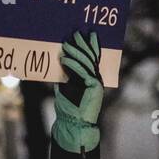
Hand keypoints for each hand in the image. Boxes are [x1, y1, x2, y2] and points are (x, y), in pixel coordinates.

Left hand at [52, 31, 104, 154]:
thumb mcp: (65, 88)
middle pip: (90, 57)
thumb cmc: (68, 108)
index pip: (91, 59)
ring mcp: (96, 82)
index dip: (88, 46)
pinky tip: (64, 59)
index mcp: (91, 78)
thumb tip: (62, 62)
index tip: (83, 36)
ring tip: (66, 44)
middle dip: (83, 44)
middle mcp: (96, 78)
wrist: (75, 124)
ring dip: (76, 52)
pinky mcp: (95, 86)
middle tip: (76, 34)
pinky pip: (83, 72)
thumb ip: (67, 76)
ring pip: (86, 62)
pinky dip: (72, 64)